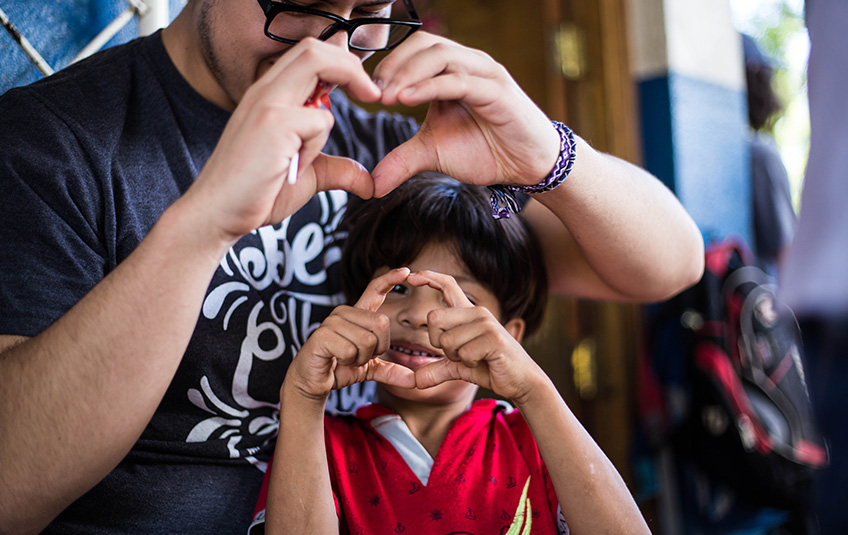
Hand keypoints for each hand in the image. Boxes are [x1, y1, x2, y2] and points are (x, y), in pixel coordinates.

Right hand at [183, 39, 382, 244]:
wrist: (217, 213)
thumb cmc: (255, 194)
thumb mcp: (306, 177)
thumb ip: (336, 170)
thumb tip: (368, 183)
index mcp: (270, 96)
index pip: (309, 55)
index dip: (342, 64)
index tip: (363, 90)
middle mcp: (265, 91)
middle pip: (315, 48)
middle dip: (352, 65)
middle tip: (371, 94)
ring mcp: (267, 103)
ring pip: (318, 63)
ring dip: (339, 92)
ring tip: (319, 144)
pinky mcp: (272, 123)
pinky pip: (319, 120)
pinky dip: (317, 146)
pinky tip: (293, 168)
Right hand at [285, 268, 415, 399]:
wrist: (312, 382)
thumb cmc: (339, 369)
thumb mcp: (369, 369)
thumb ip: (390, 371)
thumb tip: (414, 381)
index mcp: (357, 315)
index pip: (375, 290)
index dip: (390, 280)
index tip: (406, 270)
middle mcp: (345, 312)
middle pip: (382, 324)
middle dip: (377, 348)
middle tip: (358, 356)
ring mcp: (332, 321)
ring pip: (368, 340)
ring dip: (360, 358)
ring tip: (345, 359)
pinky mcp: (322, 334)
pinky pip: (350, 350)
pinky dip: (347, 362)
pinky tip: (335, 361)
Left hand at [370, 32, 560, 196]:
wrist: (528, 166)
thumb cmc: (487, 151)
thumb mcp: (434, 154)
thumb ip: (402, 161)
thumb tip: (373, 184)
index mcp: (452, 71)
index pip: (414, 49)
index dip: (388, 64)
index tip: (366, 91)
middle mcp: (468, 64)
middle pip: (424, 44)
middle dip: (393, 65)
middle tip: (372, 92)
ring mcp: (484, 74)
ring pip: (441, 56)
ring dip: (408, 72)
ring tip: (386, 96)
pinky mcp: (497, 91)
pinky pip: (459, 80)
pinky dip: (429, 86)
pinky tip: (407, 99)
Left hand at [408, 270, 543, 403]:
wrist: (522, 381)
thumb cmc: (491, 369)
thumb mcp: (459, 367)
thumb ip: (437, 369)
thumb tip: (414, 381)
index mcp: (468, 313)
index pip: (447, 285)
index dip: (429, 277)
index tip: (411, 276)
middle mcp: (477, 312)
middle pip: (433, 318)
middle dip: (438, 342)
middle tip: (458, 354)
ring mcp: (486, 323)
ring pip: (446, 340)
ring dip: (455, 357)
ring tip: (475, 359)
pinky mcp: (493, 338)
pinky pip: (463, 353)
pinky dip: (469, 364)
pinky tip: (484, 362)